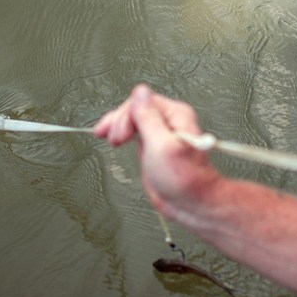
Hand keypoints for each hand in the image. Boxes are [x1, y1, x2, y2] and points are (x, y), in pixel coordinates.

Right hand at [94, 84, 220, 225]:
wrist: (191, 203)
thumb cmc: (184, 180)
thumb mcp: (162, 146)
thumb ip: (149, 118)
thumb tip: (140, 93)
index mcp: (176, 115)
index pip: (143, 101)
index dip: (127, 116)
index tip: (119, 135)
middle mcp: (170, 121)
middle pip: (135, 108)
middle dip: (120, 121)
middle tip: (113, 138)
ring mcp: (161, 133)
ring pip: (133, 119)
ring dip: (117, 125)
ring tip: (106, 135)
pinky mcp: (154, 147)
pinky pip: (134, 132)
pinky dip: (122, 133)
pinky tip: (113, 138)